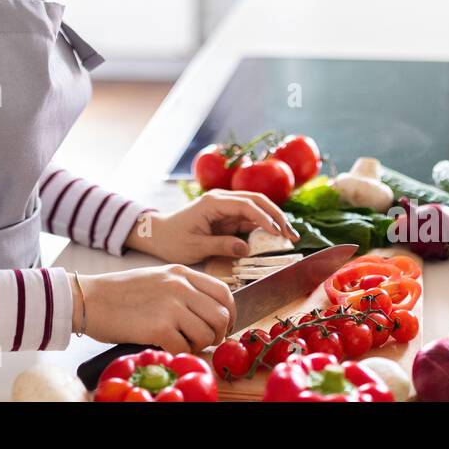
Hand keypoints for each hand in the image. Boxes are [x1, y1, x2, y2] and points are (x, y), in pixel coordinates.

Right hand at [78, 265, 235, 352]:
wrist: (89, 299)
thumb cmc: (120, 292)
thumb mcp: (158, 279)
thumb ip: (184, 289)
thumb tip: (208, 312)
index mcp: (181, 273)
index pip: (224, 292)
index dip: (230, 313)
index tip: (224, 326)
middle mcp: (180, 286)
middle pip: (221, 316)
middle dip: (218, 334)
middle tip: (205, 341)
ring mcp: (170, 306)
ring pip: (207, 334)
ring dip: (198, 346)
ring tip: (181, 343)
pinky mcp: (158, 327)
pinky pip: (184, 348)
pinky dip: (179, 353)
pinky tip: (166, 347)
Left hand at [124, 190, 299, 264]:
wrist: (157, 234)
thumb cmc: (172, 240)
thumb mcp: (195, 247)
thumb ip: (221, 246)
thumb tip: (246, 248)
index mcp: (212, 203)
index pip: (246, 205)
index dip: (264, 217)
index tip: (278, 232)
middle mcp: (221, 200)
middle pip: (256, 200)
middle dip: (276, 215)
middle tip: (291, 234)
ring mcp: (225, 206)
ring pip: (256, 207)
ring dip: (274, 219)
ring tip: (289, 235)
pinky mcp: (226, 215)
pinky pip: (249, 217)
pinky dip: (264, 225)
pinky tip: (275, 236)